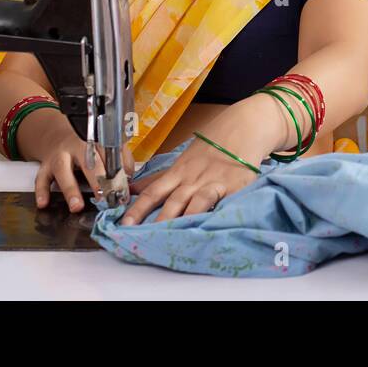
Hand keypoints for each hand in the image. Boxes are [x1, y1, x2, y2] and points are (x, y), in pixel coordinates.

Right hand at [30, 117, 136, 213]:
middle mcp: (76, 147)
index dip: (116, 174)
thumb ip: (121, 158)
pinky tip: (43, 203)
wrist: (58, 135)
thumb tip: (129, 177)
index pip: (108, 156)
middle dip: (96, 180)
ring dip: (70, 189)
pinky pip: (41, 178)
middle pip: (87, 162)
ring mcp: (59, 157)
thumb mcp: (106, 145)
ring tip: (76, 206)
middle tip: (103, 197)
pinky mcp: (44, 166)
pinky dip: (41, 191)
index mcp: (96, 141)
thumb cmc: (87, 145)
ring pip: (63, 170)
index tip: (122, 192)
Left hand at [119, 134, 261, 224]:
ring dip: (183, 220)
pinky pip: (222, 203)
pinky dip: (214, 215)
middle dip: (157, 220)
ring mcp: (214, 183)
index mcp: (178, 172)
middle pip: (172, 201)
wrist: (244, 127)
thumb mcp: (182, 160)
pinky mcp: (235, 187)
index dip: (137, 209)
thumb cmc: (210, 147)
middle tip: (143, 238)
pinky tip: (207, 228)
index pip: (153, 192)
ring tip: (172, 239)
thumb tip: (131, 190)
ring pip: (196, 204)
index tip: (123, 224)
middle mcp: (193, 179)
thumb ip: (159, 178)